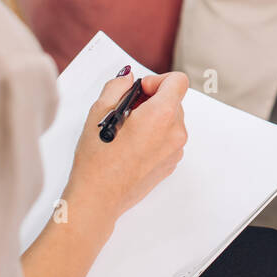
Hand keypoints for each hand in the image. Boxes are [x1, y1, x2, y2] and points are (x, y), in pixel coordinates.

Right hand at [64, 71, 188, 223]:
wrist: (99, 197)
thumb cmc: (98, 159)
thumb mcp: (100, 111)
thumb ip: (117, 86)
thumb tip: (128, 79)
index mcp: (162, 115)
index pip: (178, 81)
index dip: (158, 80)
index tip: (140, 91)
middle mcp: (175, 132)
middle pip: (174, 101)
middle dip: (152, 100)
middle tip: (127, 111)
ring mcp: (175, 150)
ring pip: (171, 121)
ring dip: (153, 118)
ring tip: (127, 131)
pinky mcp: (171, 164)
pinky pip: (168, 139)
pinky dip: (155, 136)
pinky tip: (132, 146)